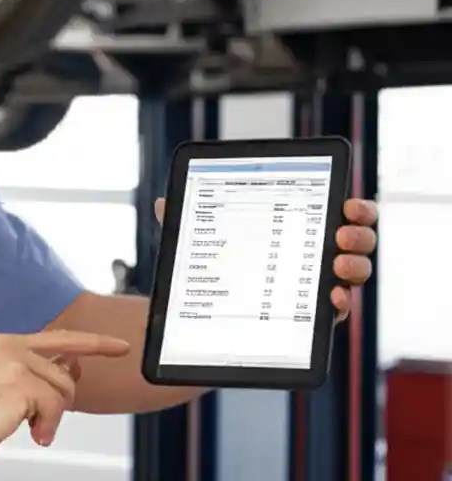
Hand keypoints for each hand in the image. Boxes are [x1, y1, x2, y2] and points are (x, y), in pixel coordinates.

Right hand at [0, 331, 129, 470]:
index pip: (62, 338)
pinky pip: (55, 408)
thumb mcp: (2, 386)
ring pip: (64, 392)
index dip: (95, 343)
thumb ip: (35, 374)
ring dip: (49, 418)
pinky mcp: (20, 384)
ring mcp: (16, 363)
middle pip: (67, 375)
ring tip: (25, 426)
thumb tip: (71, 372)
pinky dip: (46, 426)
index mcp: (7, 343)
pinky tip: (30, 433)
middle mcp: (12, 347)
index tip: (120, 347)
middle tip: (35, 420)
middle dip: (59, 404)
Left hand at [154, 197, 378, 321]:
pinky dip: (340, 303)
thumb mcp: (201, 243)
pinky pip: (338, 310)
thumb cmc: (216, 269)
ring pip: (355, 274)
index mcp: (299, 229)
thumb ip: (187, 222)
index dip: (355, 208)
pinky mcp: (314, 316)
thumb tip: (162, 202)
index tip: (347, 204)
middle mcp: (317, 256)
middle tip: (340, 234)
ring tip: (337, 265)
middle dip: (359, 235)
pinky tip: (331, 297)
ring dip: (355, 267)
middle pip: (358, 242)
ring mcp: (319, 286)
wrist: (209, 320)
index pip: (341, 214)